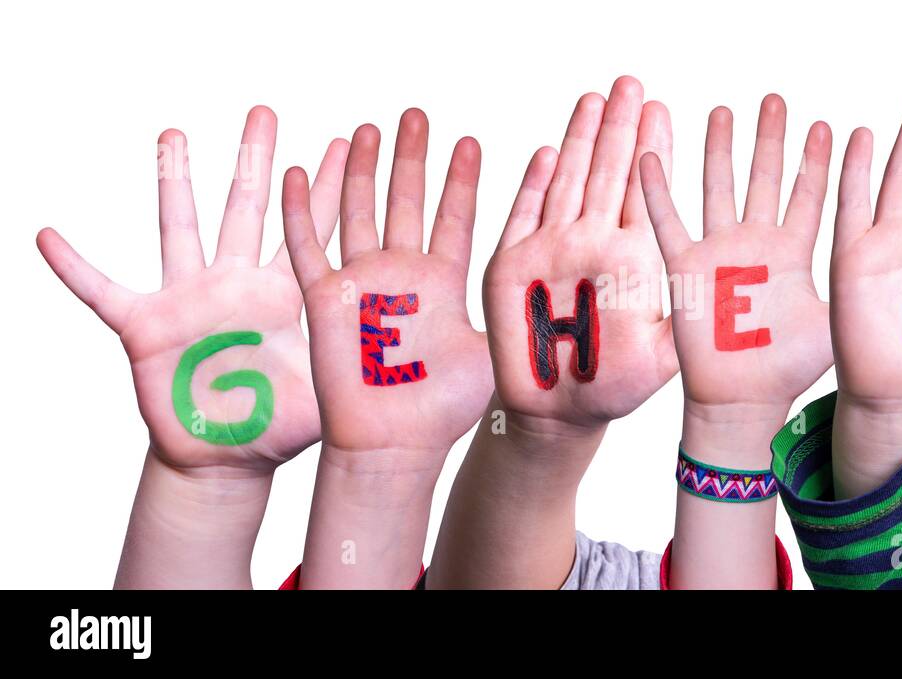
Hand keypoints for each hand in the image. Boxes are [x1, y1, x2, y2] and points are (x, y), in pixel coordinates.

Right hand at [37, 106, 346, 472]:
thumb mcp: (333, 387)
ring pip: (180, 228)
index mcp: (284, 295)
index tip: (350, 142)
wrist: (230, 459)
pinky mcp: (146, 327)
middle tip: (266, 111)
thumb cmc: (283, 425)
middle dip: (256, 160)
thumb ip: (365, 358)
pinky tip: (47, 236)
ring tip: (173, 135)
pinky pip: (102, 291)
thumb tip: (430, 349)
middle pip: (248, 209)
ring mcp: (189, 300)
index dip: (327, 187)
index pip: (309, 229)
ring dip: (174, 182)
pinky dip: (74, 268)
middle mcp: (236, 284)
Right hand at [282, 109, 491, 457]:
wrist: (394, 444)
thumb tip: (554, 284)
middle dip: (412, 158)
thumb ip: (508, 309)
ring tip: (369, 129)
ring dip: (364, 171)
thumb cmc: (443, 409)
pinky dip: (302, 211)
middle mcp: (403, 275)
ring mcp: (363, 284)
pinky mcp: (325, 300)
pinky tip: (301, 170)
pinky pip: (309, 247)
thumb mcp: (490, 350)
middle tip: (418, 114)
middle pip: (406, 201)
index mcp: (444, 282)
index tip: (471, 140)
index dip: (462, 180)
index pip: (454, 217)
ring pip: (360, 211)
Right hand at [484, 76, 675, 428]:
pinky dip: (533, 184)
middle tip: (631, 84)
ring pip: (567, 183)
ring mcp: (552, 251)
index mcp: (633, 259)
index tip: (662, 109)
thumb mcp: (662, 357)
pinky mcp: (513, 266)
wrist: (560, 412)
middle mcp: (594, 245)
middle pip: (607, 174)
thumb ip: (683, 317)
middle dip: (619, 128)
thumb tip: (712, 282)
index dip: (652, 150)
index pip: (643, 193)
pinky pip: (523, 216)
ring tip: (594, 99)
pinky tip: (545, 151)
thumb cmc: (614, 387)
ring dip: (580, 141)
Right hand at [641, 95, 831, 417]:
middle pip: (763, 179)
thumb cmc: (788, 369)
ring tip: (724, 111)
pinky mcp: (686, 270)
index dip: (816, 163)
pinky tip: (651, 156)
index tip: (824, 127)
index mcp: (794, 254)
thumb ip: (858, 288)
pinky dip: (656, 192)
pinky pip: (668, 223)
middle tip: (776, 101)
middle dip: (770, 140)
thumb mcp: (834, 321)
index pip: (808, 196)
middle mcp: (756, 246)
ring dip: (720, 150)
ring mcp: (720, 254)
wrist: (743, 399)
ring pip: (719, 188)